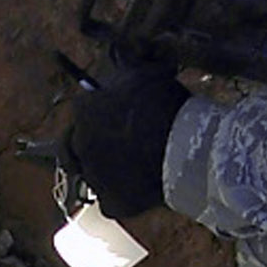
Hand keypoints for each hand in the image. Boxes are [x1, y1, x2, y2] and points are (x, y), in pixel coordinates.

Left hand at [61, 62, 187, 218]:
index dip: (100, 112)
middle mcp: (80, 144)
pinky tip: (141, 189)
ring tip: (134, 169)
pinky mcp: (111, 203)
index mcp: (84, 111)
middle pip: (79, 145)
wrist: (187, 149)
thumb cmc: (167, 106)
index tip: (115, 116)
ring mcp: (94, 176)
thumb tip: (123, 63)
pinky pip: (112, 201)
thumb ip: (126, 72)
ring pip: (94, 175)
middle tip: (119, 145)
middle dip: (95, 144)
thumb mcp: (145, 75)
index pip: (83, 110)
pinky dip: (123, 196)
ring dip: (108, 171)